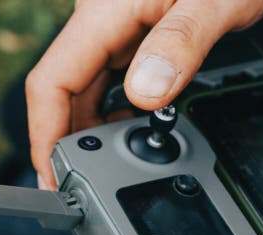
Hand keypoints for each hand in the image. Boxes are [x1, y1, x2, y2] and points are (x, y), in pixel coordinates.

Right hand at [26, 0, 262, 188]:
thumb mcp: (218, 1)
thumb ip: (181, 44)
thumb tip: (145, 94)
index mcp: (105, 10)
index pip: (51, 81)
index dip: (44, 136)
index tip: (53, 178)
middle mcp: (102, 18)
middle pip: (64, 91)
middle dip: (69, 142)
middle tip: (83, 187)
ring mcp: (117, 25)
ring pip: (87, 87)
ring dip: (94, 128)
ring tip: (111, 166)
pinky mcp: (136, 30)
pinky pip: (112, 77)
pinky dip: (117, 110)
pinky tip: (134, 129)